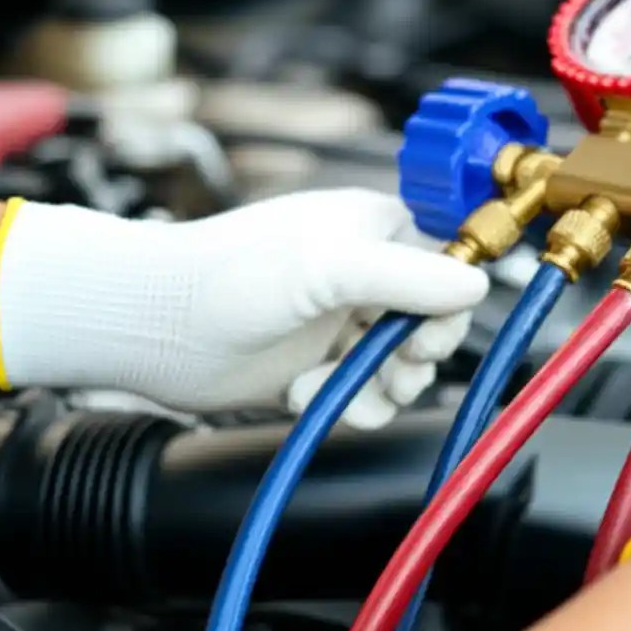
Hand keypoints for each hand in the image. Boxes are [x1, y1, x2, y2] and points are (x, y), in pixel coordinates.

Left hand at [0, 189, 488, 427]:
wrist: (154, 329)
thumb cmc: (224, 277)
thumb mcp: (326, 270)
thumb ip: (406, 276)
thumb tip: (476, 283)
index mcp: (371, 228)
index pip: (444, 261)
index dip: (447, 302)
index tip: (430, 331)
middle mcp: (361, 270)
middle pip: (430, 320)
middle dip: (416, 352)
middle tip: (397, 367)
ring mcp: (339, 318)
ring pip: (400, 362)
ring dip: (383, 385)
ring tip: (346, 391)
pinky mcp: (319, 362)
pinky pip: (366, 390)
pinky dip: (351, 402)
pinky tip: (312, 395)